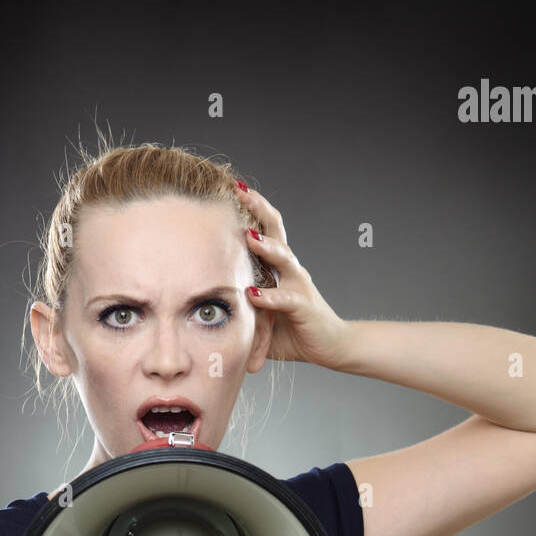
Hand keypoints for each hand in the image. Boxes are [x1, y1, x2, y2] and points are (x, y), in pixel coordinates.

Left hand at [234, 182, 350, 370]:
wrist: (331, 346)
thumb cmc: (293, 330)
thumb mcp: (259, 316)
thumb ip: (239, 307)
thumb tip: (204, 308)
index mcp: (278, 266)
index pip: (263, 229)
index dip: (250, 208)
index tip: (230, 189)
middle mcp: (289, 269)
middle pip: (275, 230)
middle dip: (258, 208)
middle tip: (239, 190)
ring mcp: (298, 284)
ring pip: (283, 257)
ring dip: (266, 246)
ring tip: (248, 235)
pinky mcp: (304, 306)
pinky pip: (285, 299)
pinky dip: (269, 297)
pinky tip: (252, 294)